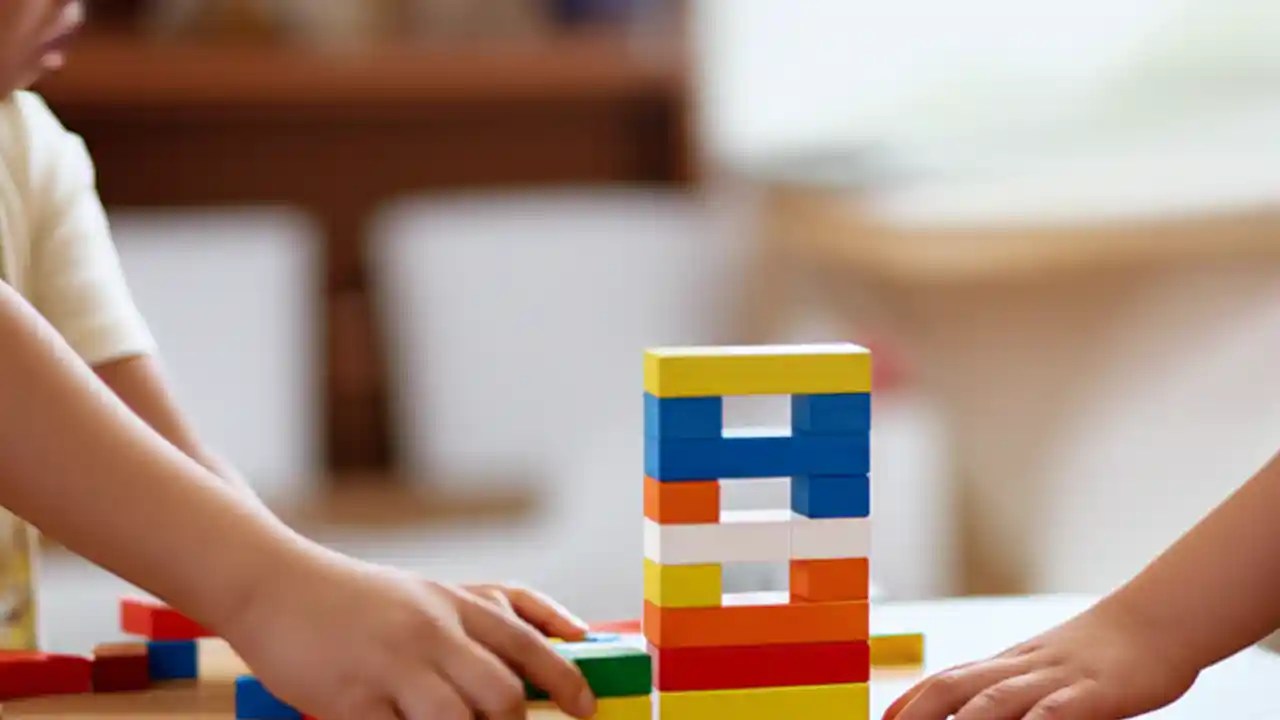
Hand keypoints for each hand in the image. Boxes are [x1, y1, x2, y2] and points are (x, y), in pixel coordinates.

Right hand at [218, 551, 595, 719]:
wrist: (274, 584)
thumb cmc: (358, 599)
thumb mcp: (425, 594)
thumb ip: (480, 618)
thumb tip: (554, 641)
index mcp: (453, 604)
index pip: (527, 645)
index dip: (566, 681)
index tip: (588, 710)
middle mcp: (430, 632)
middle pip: (500, 695)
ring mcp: (389, 666)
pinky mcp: (349, 699)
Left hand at [884, 602, 1199, 719]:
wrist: (1154, 622)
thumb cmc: (1096, 656)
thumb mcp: (1045, 673)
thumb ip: (1010, 695)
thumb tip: (970, 713)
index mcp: (1006, 665)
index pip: (945, 681)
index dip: (909, 701)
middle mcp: (1020, 668)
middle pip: (956, 688)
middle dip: (918, 714)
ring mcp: (1054, 678)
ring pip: (996, 700)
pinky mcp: (1093, 692)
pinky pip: (1057, 712)